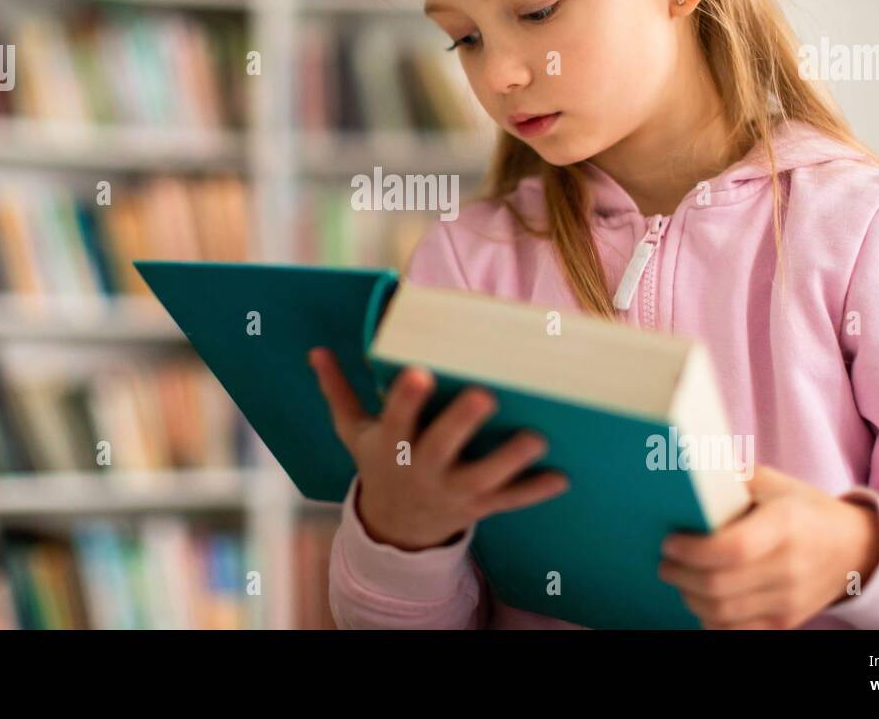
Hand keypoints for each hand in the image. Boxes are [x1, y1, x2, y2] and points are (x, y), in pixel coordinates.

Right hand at [309, 347, 569, 550]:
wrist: (395, 527)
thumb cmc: (379, 462)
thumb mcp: (352, 432)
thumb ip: (338, 390)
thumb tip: (317, 351)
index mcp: (391, 444)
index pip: (395, 418)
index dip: (406, 398)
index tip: (419, 371)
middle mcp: (422, 468)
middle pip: (442, 446)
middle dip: (462, 422)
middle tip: (485, 395)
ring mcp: (453, 490)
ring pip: (484, 477)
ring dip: (511, 460)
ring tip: (536, 437)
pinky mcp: (478, 506)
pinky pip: (509, 501)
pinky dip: (534, 492)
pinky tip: (561, 478)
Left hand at [657, 464, 878, 628]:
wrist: (853, 549)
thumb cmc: (805, 510)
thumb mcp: (775, 483)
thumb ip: (733, 476)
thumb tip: (686, 468)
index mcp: (785, 526)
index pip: (733, 548)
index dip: (693, 550)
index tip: (670, 542)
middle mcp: (789, 567)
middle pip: (719, 586)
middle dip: (680, 575)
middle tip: (665, 562)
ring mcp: (789, 601)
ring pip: (722, 612)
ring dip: (689, 597)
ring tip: (679, 578)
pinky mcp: (785, 623)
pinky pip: (736, 631)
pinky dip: (710, 618)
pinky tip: (700, 598)